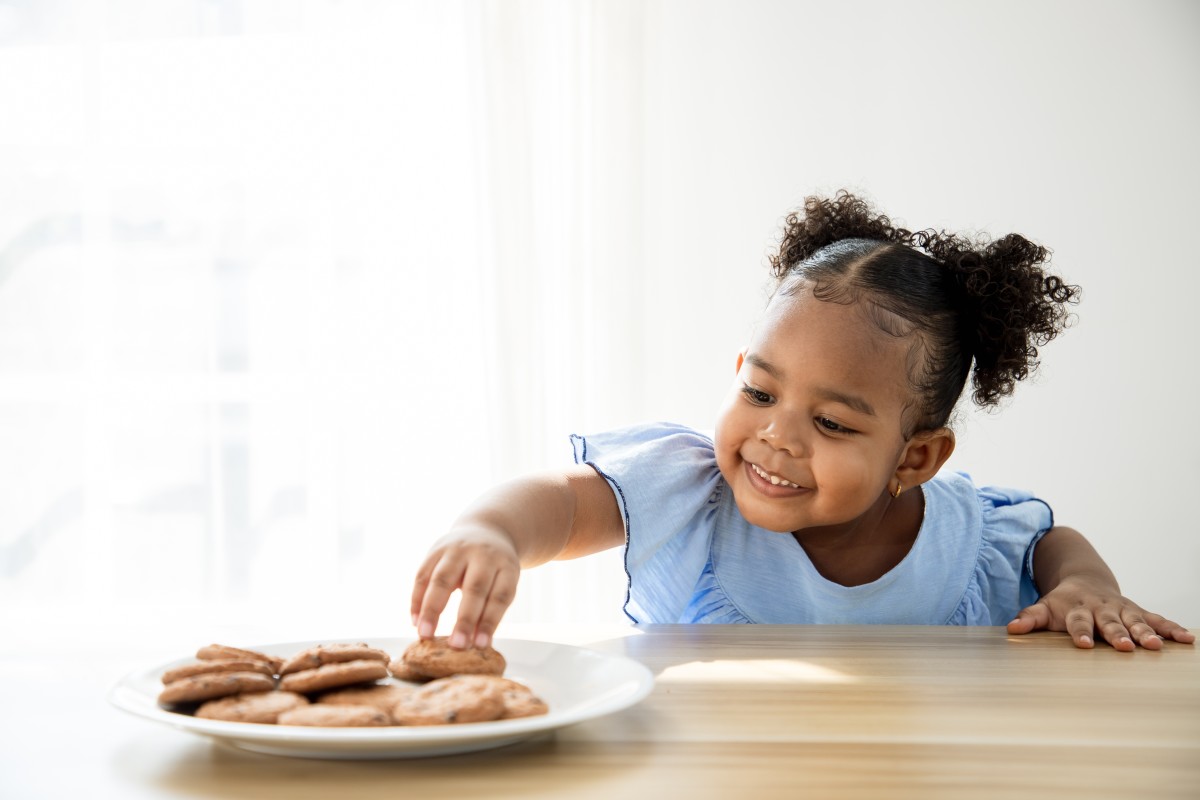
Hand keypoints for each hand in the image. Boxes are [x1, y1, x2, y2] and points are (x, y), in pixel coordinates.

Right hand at [409, 526, 520, 650]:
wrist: (485, 530)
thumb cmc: (495, 570)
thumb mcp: (503, 583)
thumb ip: (489, 611)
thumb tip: (473, 645)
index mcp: (506, 566)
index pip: (500, 596)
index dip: (490, 622)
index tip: (481, 646)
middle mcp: (483, 555)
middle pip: (474, 588)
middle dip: (464, 620)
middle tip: (456, 646)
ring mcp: (457, 549)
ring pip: (442, 580)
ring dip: (432, 609)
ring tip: (424, 635)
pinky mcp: (435, 549)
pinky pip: (423, 575)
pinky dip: (417, 599)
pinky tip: (416, 621)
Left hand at [1006, 574, 1195, 650]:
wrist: (1085, 580)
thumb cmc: (1063, 602)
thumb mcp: (1044, 607)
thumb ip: (1030, 618)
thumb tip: (1011, 629)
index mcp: (1077, 609)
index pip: (1078, 622)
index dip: (1080, 632)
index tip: (1084, 645)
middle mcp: (1102, 608)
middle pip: (1110, 622)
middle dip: (1117, 634)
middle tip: (1125, 647)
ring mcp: (1122, 609)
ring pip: (1136, 621)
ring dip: (1146, 632)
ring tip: (1155, 645)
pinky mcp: (1138, 611)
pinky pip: (1157, 619)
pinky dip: (1171, 629)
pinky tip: (1186, 639)